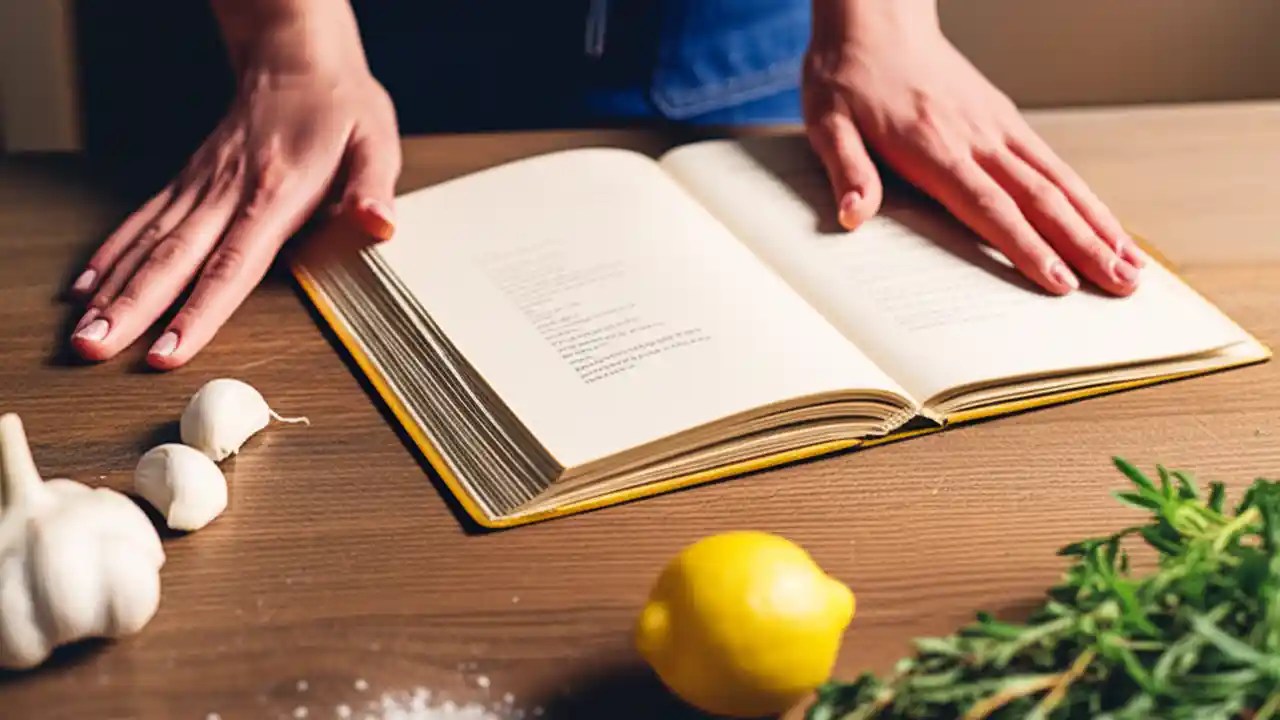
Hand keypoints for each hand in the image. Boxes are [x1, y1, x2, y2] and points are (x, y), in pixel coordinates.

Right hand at [68, 14, 399, 368]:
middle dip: (133, 310)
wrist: (296, 57)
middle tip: (94, 350)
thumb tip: (380, 224)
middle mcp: (227, 190)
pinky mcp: (189, 180)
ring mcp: (202, 184)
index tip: (169, 350)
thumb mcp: (375, 143)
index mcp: (276, 192)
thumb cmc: (340, 106)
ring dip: (114, 290)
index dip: (199, 311)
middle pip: (173, 259)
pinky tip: (89, 286)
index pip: (232, 264)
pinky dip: (112, 254)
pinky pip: (143, 220)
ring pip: (149, 243)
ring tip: (84, 334)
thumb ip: (373, 189)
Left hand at [803, 1, 1144, 295]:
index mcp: (933, 146)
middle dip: (1084, 246)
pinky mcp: (1004, 119)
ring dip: (1099, 225)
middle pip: (1040, 199)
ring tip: (1132, 267)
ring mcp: (997, 127)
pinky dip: (1085, 197)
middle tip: (1122, 287)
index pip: (989, 206)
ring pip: (1059, 182)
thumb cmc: (848, 74)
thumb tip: (853, 217)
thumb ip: (846, 169)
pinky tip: (1105, 224)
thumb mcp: (827, 122)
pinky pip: (1053, 163)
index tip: (1059, 282)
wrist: (876, 19)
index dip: (1026, 246)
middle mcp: (977, 137)